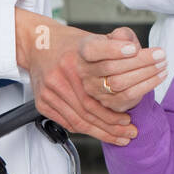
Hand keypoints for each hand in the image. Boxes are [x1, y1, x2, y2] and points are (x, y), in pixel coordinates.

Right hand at [14, 10, 159, 145]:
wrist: (38, 45)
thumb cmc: (71, 47)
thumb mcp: (93, 38)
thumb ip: (115, 42)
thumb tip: (135, 50)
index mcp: (78, 50)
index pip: (99, 50)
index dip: (116, 53)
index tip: (135, 59)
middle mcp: (64, 69)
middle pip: (91, 102)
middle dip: (115, 119)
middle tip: (133, 128)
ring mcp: (51, 88)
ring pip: (81, 117)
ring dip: (105, 130)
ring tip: (123, 135)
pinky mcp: (43, 101)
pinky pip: (69, 122)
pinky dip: (89, 130)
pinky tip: (104, 133)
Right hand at [79, 26, 168, 112]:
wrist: (118, 67)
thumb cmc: (119, 50)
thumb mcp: (121, 37)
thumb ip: (122, 35)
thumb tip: (126, 41)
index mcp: (85, 50)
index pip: (92, 50)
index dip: (112, 49)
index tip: (134, 48)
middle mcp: (85, 72)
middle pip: (110, 67)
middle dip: (139, 60)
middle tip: (161, 54)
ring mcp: (94, 90)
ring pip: (119, 83)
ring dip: (145, 73)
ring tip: (163, 64)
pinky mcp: (108, 103)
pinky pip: (128, 95)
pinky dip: (147, 85)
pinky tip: (160, 76)